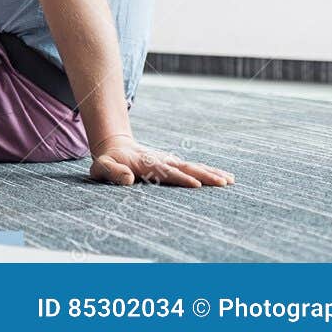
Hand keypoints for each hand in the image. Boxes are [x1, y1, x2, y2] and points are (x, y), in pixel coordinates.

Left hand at [88, 134, 234, 187]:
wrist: (115, 147)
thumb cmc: (108, 161)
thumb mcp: (102, 166)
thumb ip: (112, 172)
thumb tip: (128, 178)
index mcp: (147, 164)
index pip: (166, 172)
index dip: (180, 178)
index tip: (196, 184)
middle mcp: (162, 161)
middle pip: (186, 168)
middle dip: (204, 175)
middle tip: (223, 182)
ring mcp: (170, 161)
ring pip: (193, 166)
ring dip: (211, 173)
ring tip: (230, 181)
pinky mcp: (174, 164)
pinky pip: (194, 168)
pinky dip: (210, 172)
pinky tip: (225, 178)